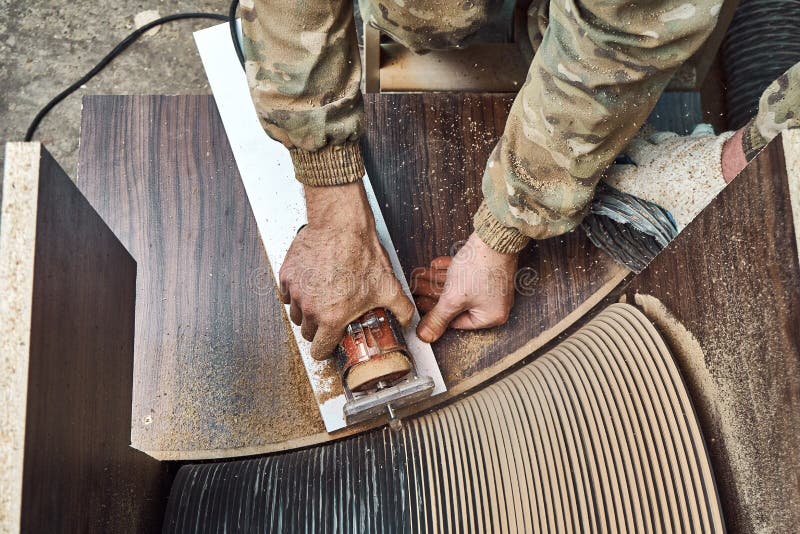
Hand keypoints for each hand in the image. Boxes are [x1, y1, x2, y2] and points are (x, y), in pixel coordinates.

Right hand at [279, 181, 414, 359]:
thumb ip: (401, 309)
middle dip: (319, 329)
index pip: (319, 351)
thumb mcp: (389, 286)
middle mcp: (310, 308)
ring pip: (296, 314)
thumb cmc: (361, 253)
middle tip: (332, 316)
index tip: (330, 343)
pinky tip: (312, 285)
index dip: (326, 350)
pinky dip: (296, 293)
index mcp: (332, 318)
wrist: (341, 225)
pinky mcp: (287, 274)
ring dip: (307, 312)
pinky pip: (286, 294)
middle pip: (307, 333)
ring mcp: (296, 291)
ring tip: (323, 299)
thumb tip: (407, 320)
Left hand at [412, 232, 517, 342]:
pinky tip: (434, 266)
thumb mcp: (453, 298)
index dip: (436, 314)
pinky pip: (465, 275)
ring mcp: (492, 286)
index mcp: (491, 316)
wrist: (494, 237)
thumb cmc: (480, 268)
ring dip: (438, 281)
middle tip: (417, 289)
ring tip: (421, 276)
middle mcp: (494, 303)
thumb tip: (427, 335)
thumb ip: (438, 318)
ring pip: (459, 287)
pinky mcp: (488, 270)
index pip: (457, 322)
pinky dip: (450, 272)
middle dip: (434, 294)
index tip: (420, 307)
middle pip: (456, 303)